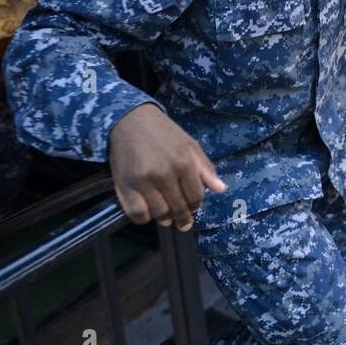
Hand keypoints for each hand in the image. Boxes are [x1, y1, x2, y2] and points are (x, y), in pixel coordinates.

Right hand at [108, 103, 225, 230]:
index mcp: (184, 164)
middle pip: (178, 208)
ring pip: (159, 213)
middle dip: (183, 218)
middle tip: (183, 223)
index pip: (195, 196)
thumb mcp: (190, 145)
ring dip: (165, 219)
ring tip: (166, 219)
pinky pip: (137, 213)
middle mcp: (165, 175)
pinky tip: (148, 213)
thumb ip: (205, 168)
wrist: (131, 121)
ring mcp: (144, 182)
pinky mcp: (125, 186)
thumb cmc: (164, 133)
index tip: (193, 210)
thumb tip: (221, 190)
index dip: (196, 206)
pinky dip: (144, 218)